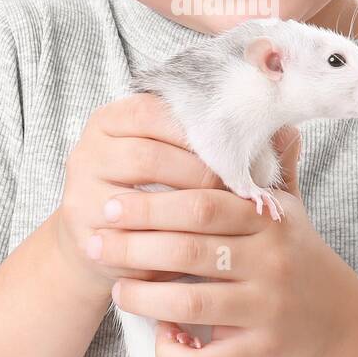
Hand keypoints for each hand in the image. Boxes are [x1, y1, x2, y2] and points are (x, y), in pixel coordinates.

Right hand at [53, 92, 230, 297]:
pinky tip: (199, 239)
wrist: (104, 245)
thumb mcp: (169, 155)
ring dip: (187, 208)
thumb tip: (276, 133)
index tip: (233, 145)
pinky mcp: (87, 235)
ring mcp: (82, 195)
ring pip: (140, 199)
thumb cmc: (152, 191)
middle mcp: (88, 152)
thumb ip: (203, 138)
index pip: (151, 111)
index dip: (195, 128)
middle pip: (147, 155)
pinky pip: (134, 238)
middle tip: (235, 187)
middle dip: (198, 173)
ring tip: (223, 212)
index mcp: (109, 121)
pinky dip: (170, 239)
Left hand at [93, 125, 357, 356]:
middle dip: (134, 245)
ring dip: (145, 297)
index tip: (112, 204)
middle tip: (95, 242)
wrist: (338, 320)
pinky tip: (158, 337)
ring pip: (192, 304)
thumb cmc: (296, 255)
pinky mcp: (263, 351)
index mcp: (269, 220)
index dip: (153, 204)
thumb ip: (270, 163)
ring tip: (117, 290)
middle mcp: (270, 261)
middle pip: (189, 249)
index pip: (204, 203)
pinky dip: (175, 352)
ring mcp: (267, 308)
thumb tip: (267, 112)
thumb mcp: (289, 207)